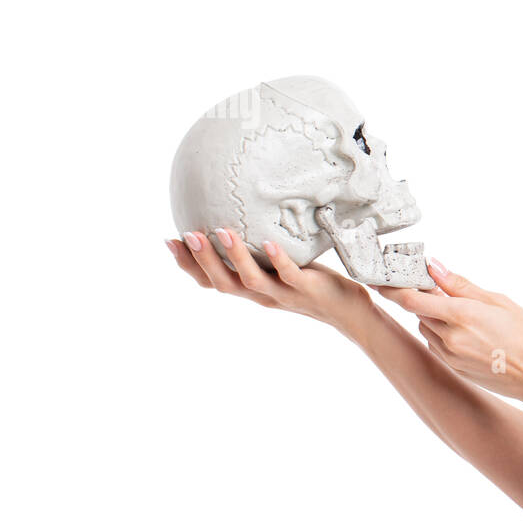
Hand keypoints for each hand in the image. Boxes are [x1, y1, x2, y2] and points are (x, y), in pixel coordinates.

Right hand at [165, 228, 370, 330]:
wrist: (347, 311)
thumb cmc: (311, 283)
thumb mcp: (279, 268)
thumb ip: (260, 254)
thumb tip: (244, 219)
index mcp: (250, 290)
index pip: (211, 282)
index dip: (188, 265)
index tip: (169, 242)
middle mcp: (261, 295)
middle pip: (222, 284)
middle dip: (201, 261)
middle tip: (185, 236)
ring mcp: (283, 294)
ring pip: (250, 281)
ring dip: (234, 257)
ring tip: (221, 232)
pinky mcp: (306, 289)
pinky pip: (289, 275)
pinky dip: (278, 260)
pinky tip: (270, 244)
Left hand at [371, 257, 522, 406]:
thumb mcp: (499, 301)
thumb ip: (461, 285)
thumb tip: (433, 267)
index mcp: (461, 315)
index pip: (411, 299)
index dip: (390, 289)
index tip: (378, 280)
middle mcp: (450, 338)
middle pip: (419, 312)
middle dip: (423, 299)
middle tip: (439, 289)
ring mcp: (451, 356)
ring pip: (427, 329)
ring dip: (434, 318)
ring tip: (465, 315)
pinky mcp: (455, 369)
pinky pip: (437, 346)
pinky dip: (443, 334)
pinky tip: (468, 334)